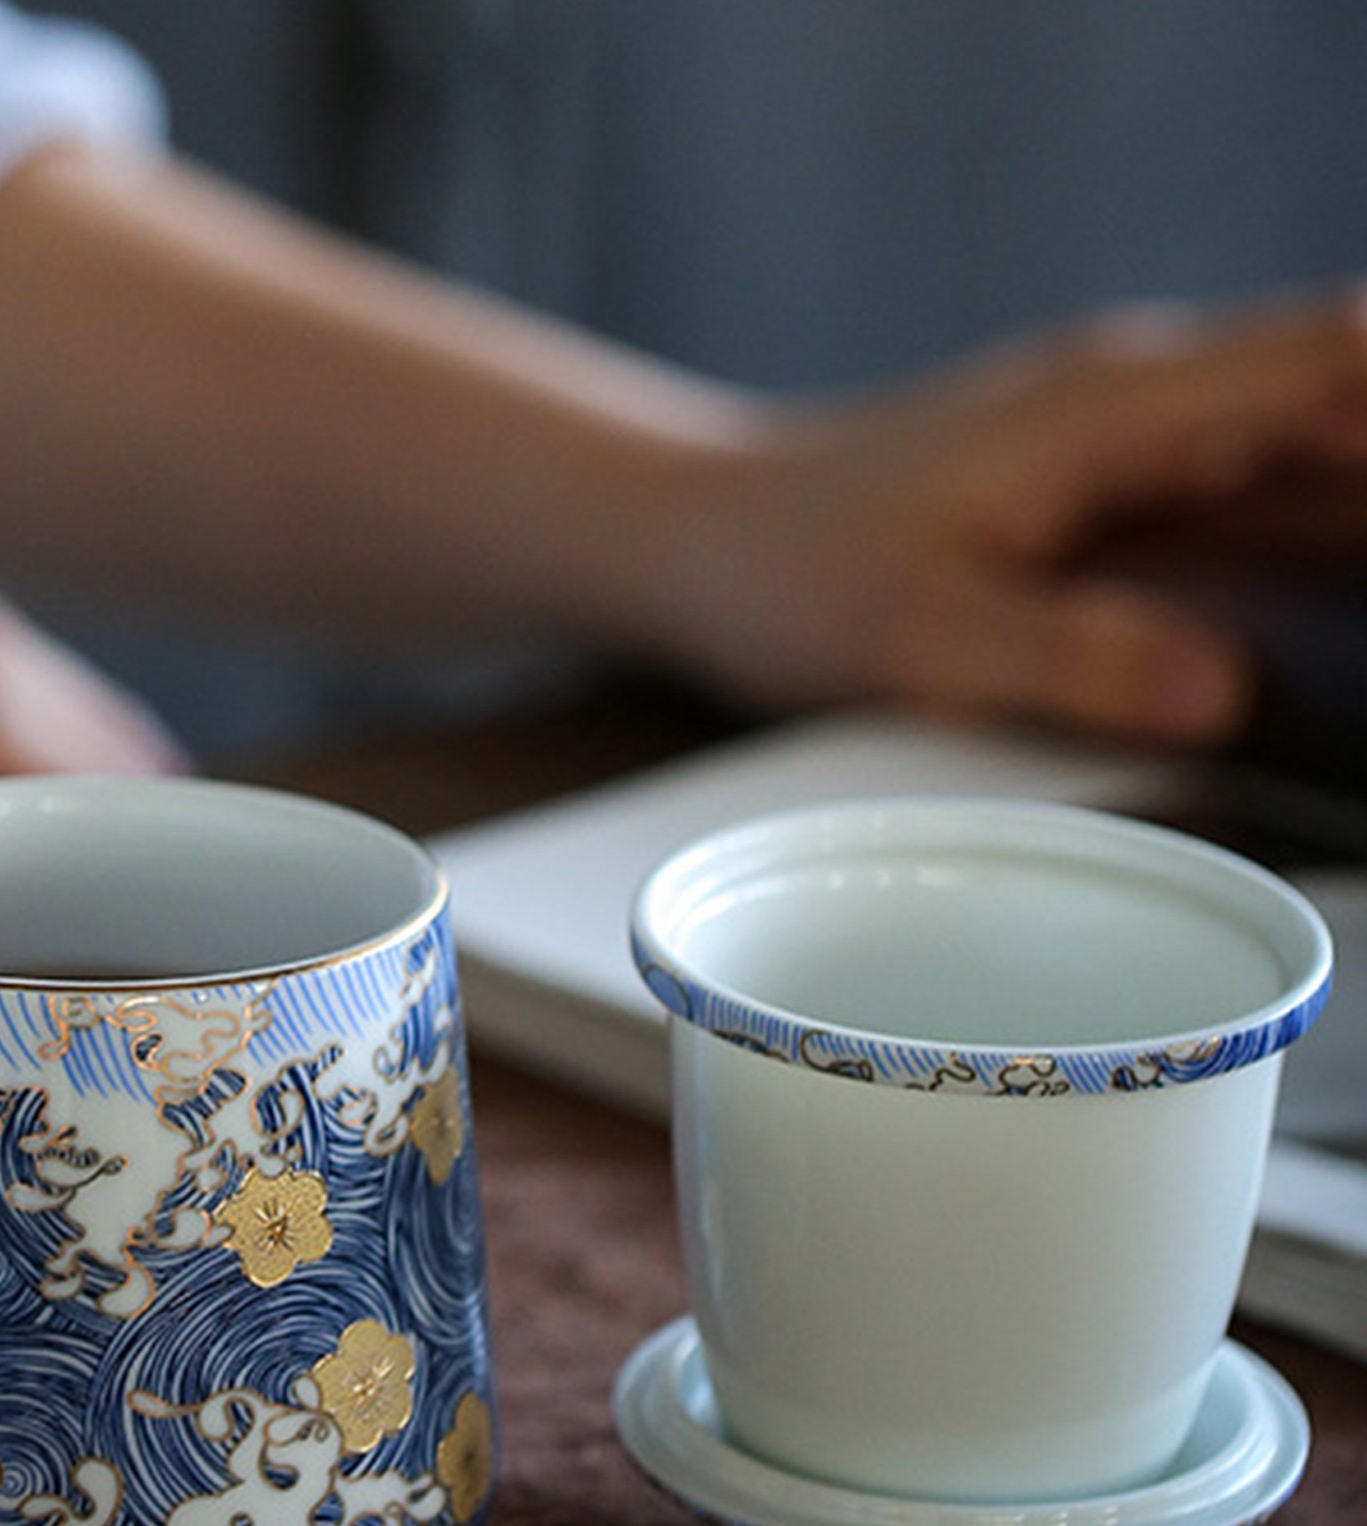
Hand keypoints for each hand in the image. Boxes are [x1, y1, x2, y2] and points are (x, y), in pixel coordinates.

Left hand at [655, 293, 1366, 740]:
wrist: (694, 538)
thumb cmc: (785, 574)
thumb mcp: (917, 636)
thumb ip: (1067, 660)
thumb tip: (1219, 693)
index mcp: (1110, 408)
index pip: (1332, 363)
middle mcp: (1126, 396)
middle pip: (1333, 390)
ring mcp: (1105, 430)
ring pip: (1285, 432)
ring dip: (1349, 495)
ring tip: (1361, 618)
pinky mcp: (1079, 476)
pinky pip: (1223, 473)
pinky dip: (1283, 516)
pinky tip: (1301, 598)